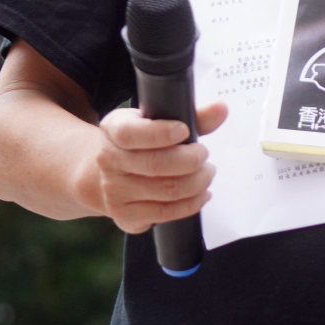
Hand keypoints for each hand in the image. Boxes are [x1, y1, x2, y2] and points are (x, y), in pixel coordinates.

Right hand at [81, 103, 225, 233]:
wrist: (103, 175)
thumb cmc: (138, 144)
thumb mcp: (156, 122)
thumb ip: (192, 116)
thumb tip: (220, 109)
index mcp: (112, 131)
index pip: (130, 134)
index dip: (160, 133)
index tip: (184, 131)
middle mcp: (108, 162)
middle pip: (156, 165)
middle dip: (192, 160)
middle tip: (203, 154)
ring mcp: (114, 192)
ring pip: (167, 190)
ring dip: (198, 182)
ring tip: (206, 172)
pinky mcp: (126, 216)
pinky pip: (167, 213)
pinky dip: (192, 203)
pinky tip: (201, 193)